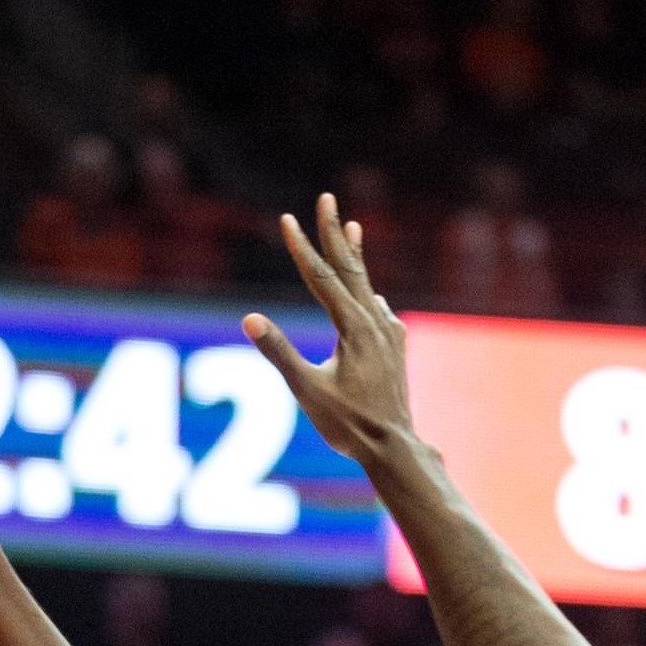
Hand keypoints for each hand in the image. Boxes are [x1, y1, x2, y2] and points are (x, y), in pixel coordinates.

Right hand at [242, 194, 415, 465]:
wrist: (394, 447)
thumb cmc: (348, 424)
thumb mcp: (307, 390)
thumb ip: (279, 353)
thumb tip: (249, 319)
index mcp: (353, 328)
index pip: (321, 277)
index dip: (302, 247)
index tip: (287, 219)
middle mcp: (375, 322)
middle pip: (349, 269)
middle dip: (334, 232)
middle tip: (327, 198)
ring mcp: (389, 333)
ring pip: (366, 284)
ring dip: (354, 255)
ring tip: (352, 228)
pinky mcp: (395, 346)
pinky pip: (378, 308)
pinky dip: (367, 291)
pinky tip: (370, 294)